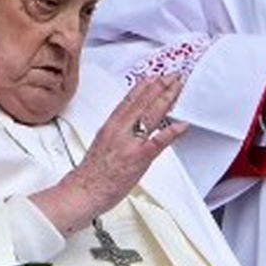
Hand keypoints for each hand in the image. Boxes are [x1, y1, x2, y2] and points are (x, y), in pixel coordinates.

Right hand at [30, 76, 188, 234]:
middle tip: (173, 75)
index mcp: (111, 126)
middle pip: (143, 103)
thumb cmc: (92, 172)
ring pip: (151, 115)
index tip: (153, 76)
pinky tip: (182, 125)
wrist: (84, 190)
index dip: (143, 86)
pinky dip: (171, 132)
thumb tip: (129, 124)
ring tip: (177, 88)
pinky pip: (158, 142)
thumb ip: (117, 131)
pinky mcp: (139, 157)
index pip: (129, 100)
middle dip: (159, 87)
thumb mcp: (103, 143)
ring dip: (166, 99)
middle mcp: (121, 130)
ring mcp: (131, 142)